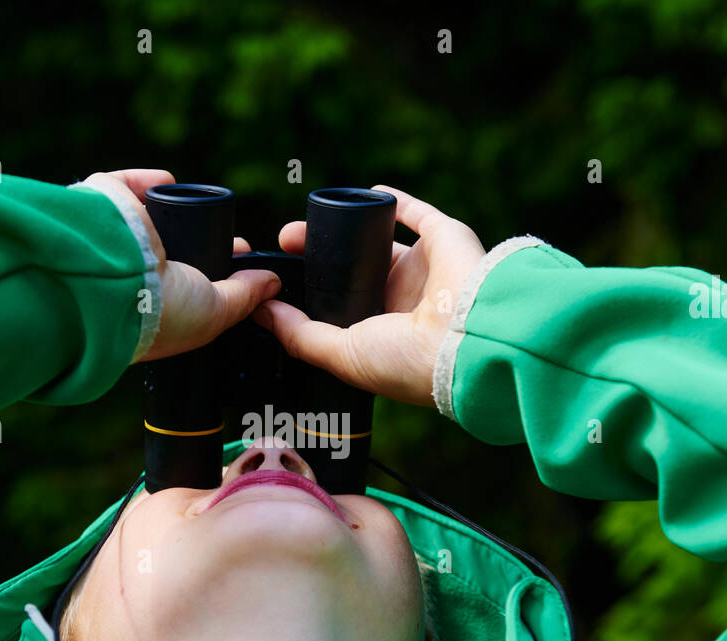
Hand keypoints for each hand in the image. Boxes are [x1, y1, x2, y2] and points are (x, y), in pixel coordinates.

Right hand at [81, 170, 279, 361]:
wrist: (116, 284)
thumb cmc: (162, 312)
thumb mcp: (216, 312)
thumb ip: (244, 296)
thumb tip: (271, 284)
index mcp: (150, 309)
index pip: (187, 288)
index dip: (217, 274)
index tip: (242, 261)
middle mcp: (130, 276)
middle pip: (172, 253)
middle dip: (203, 243)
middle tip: (231, 238)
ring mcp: (111, 240)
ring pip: (146, 222)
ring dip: (174, 214)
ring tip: (201, 207)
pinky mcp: (97, 207)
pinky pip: (121, 187)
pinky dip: (144, 182)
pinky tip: (167, 181)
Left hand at [254, 185, 484, 405]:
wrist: (464, 338)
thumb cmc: (404, 360)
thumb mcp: (341, 355)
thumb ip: (300, 335)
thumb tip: (262, 311)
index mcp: (385, 336)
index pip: (343, 310)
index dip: (312, 295)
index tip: (279, 282)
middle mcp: (406, 303)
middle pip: (355, 272)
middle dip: (320, 259)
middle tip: (287, 243)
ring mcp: (426, 270)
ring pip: (379, 243)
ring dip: (347, 231)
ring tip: (311, 222)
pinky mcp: (444, 239)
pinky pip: (419, 213)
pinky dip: (397, 202)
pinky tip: (368, 194)